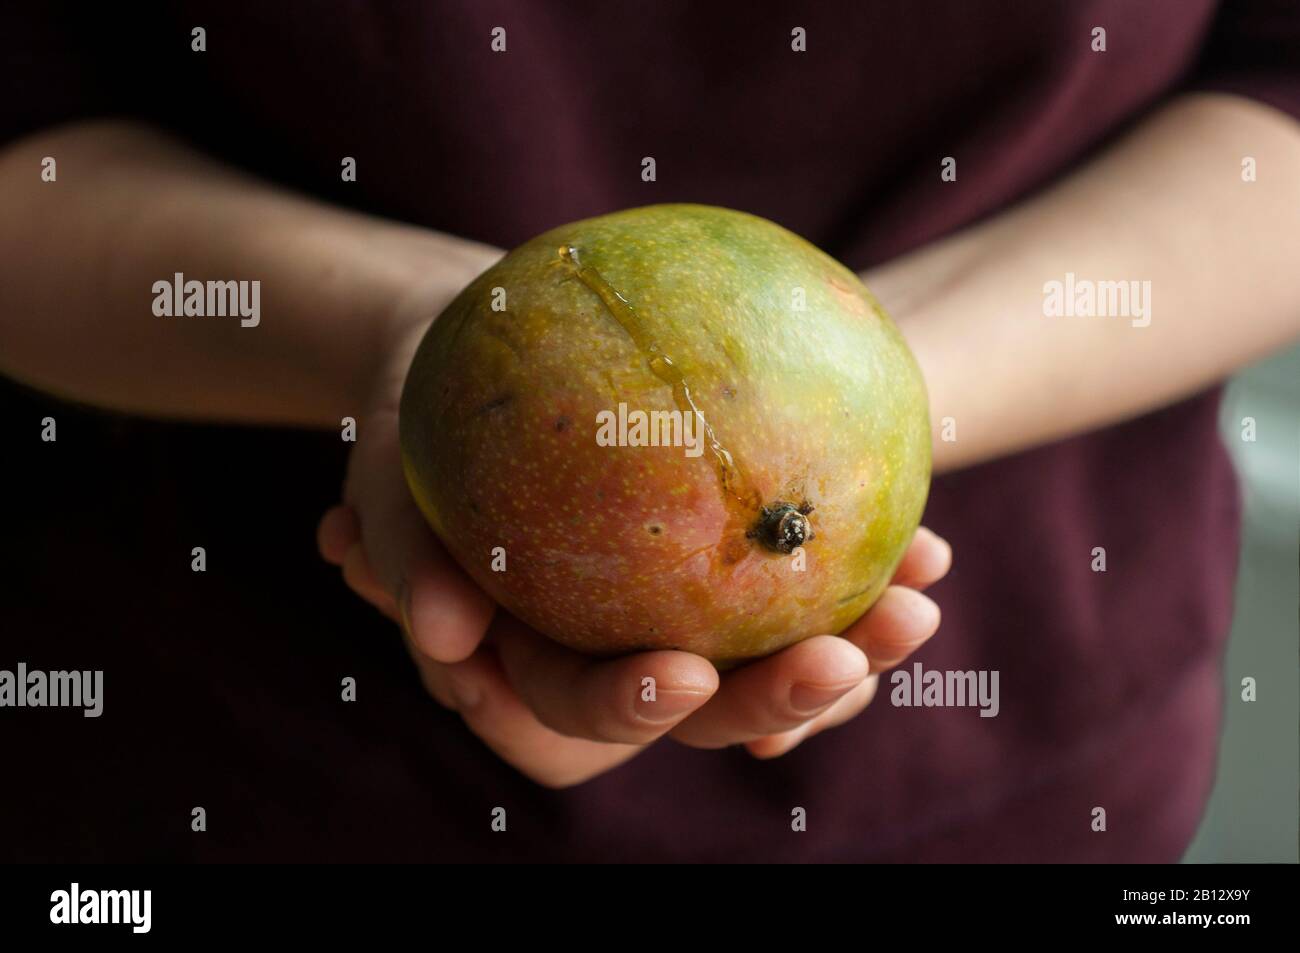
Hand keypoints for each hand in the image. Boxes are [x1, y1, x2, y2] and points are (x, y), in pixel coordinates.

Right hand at [318, 269, 950, 786]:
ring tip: (922, 603)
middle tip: (844, 658)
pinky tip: (932, 546)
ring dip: (855, 644)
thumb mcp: (386, 472)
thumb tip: (445, 636)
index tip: (685, 676)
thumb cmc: (422, 422)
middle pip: (706, 701)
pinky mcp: (732, 560)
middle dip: (776, 696)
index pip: (586, 705)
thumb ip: (404, 551)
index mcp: (544, 658)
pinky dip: (868, 564)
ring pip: (774, 650)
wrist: (484, 355)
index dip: (635, 705)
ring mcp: (686, 607)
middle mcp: (623, 648)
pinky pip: (805, 576)